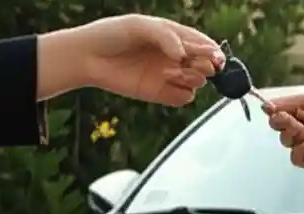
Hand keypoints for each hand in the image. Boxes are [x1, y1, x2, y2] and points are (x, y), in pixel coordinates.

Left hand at [37, 15, 224, 105]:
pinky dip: (183, 92)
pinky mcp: (160, 94)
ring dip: (195, 77)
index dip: (213, 50)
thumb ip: (165, 36)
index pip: (203, 44)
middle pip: (206, 65)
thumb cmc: (112, 34)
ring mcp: (169, 76)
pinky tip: (169, 81)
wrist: (88, 56)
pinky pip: (184, 98)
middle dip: (207, 65)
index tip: (215, 55)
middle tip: (198, 63)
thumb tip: (184, 54)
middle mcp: (175, 57)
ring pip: (198, 81)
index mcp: (174, 36)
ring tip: (176, 70)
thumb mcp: (140, 25)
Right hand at [262, 91, 303, 172]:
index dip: (276, 108)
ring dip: (297, 133)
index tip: (270, 107)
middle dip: (281, 120)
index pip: (286, 110)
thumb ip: (300, 101)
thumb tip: (271, 103)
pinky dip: (301, 149)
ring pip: (287, 141)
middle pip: (281, 127)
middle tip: (288, 118)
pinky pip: (296, 158)